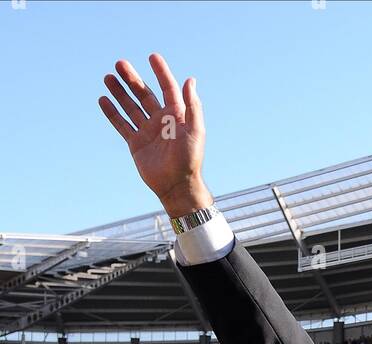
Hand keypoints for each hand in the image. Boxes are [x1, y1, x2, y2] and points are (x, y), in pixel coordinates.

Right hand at [99, 53, 211, 217]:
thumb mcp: (195, 131)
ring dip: (120, 92)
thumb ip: (193, 106)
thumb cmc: (190, 160)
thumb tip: (190, 80)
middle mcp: (161, 121)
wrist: (177, 186)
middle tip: (120, 63)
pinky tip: (103, 100)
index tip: (152, 57)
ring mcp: (147, 132)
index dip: (161, 72)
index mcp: (176, 115)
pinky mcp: (136, 144)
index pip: (167, 88)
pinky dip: (112, 113)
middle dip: (132, 79)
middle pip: (144, 94)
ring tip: (108, 77)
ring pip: (131, 107)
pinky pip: (122, 125)